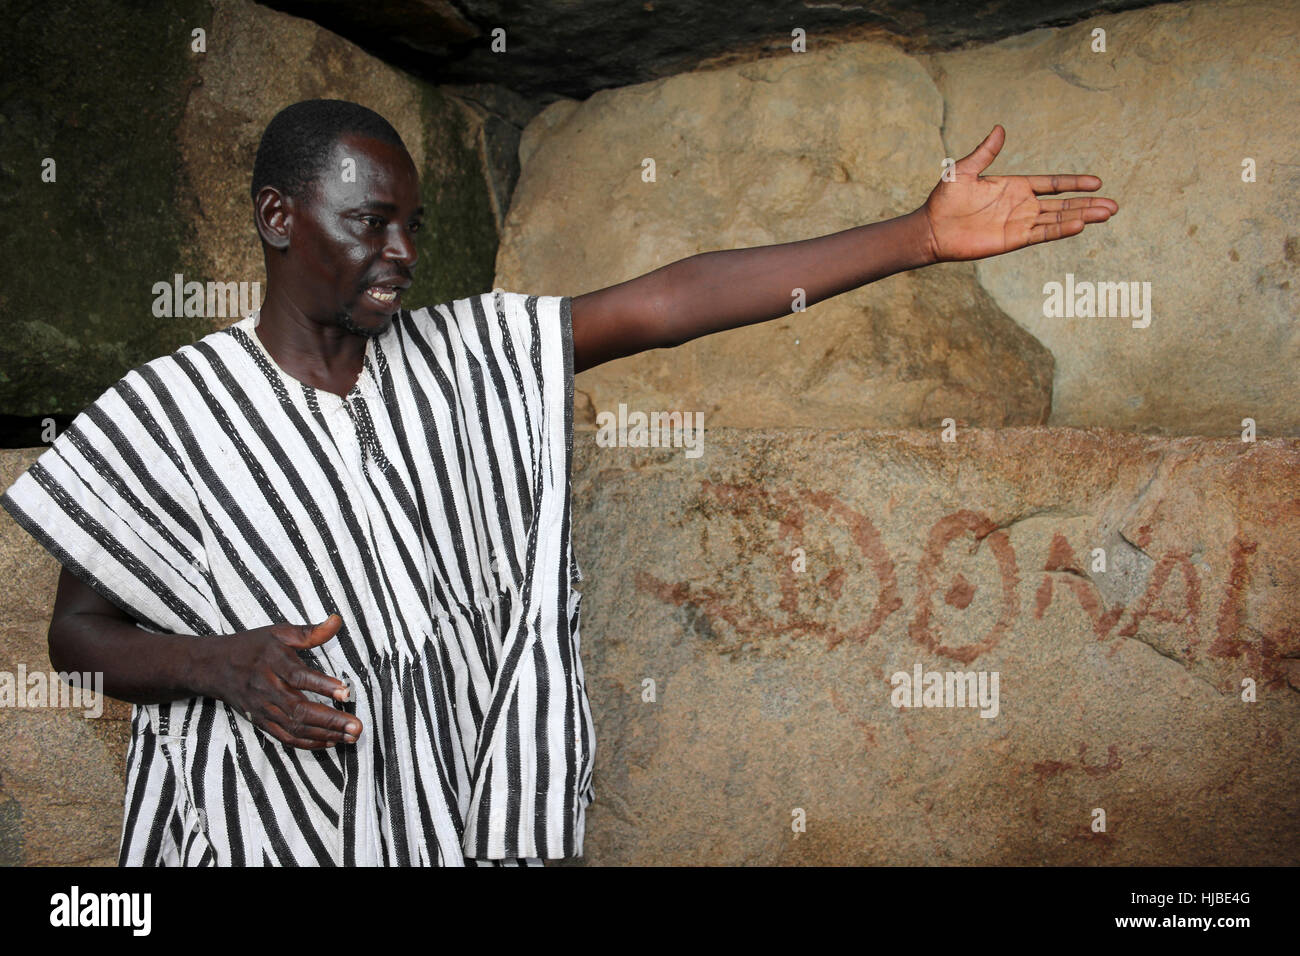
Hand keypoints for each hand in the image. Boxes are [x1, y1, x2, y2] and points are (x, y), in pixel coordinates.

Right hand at [206, 613, 361, 749]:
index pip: (298, 676)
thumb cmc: (250, 646)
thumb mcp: (278, 632)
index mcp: (272, 662)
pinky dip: (308, 743)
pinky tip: (330, 742)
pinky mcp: (260, 721)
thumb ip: (309, 632)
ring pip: (294, 727)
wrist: (211, 667)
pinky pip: (285, 737)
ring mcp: (262, 708)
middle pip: (299, 709)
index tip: (346, 692)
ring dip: (325, 735)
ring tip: (351, 736)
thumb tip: (337, 620)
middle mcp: (266, 688)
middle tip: (356, 726)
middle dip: (330, 720)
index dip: (322, 685)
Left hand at [919, 125, 1117, 262]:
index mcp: (1015, 186)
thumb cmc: (945, 199)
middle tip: (1113, 206)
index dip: (1073, 183)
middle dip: (1087, 203)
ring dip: (1082, 216)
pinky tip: (1080, 225)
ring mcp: (1019, 223)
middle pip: (1063, 204)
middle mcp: (1022, 205)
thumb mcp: (965, 170)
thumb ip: (985, 153)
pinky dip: (1061, 230)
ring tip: (1106, 214)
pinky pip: (1042, 233)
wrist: (931, 228)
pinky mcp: (1013, 239)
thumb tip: (999, 129)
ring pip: (1058, 219)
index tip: (1097, 182)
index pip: (1053, 184)